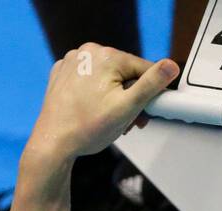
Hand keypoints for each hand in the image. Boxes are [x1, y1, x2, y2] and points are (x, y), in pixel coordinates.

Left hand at [27, 44, 178, 163]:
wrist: (51, 146)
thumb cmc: (84, 130)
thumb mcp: (127, 107)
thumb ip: (151, 84)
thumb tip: (171, 66)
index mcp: (104, 55)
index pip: (142, 69)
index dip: (147, 92)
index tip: (147, 110)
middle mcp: (85, 53)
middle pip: (123, 73)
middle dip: (129, 97)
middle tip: (128, 122)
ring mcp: (70, 64)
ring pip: (106, 78)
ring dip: (114, 98)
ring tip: (110, 121)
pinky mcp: (61, 76)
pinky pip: (88, 82)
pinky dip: (94, 95)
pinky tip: (91, 112)